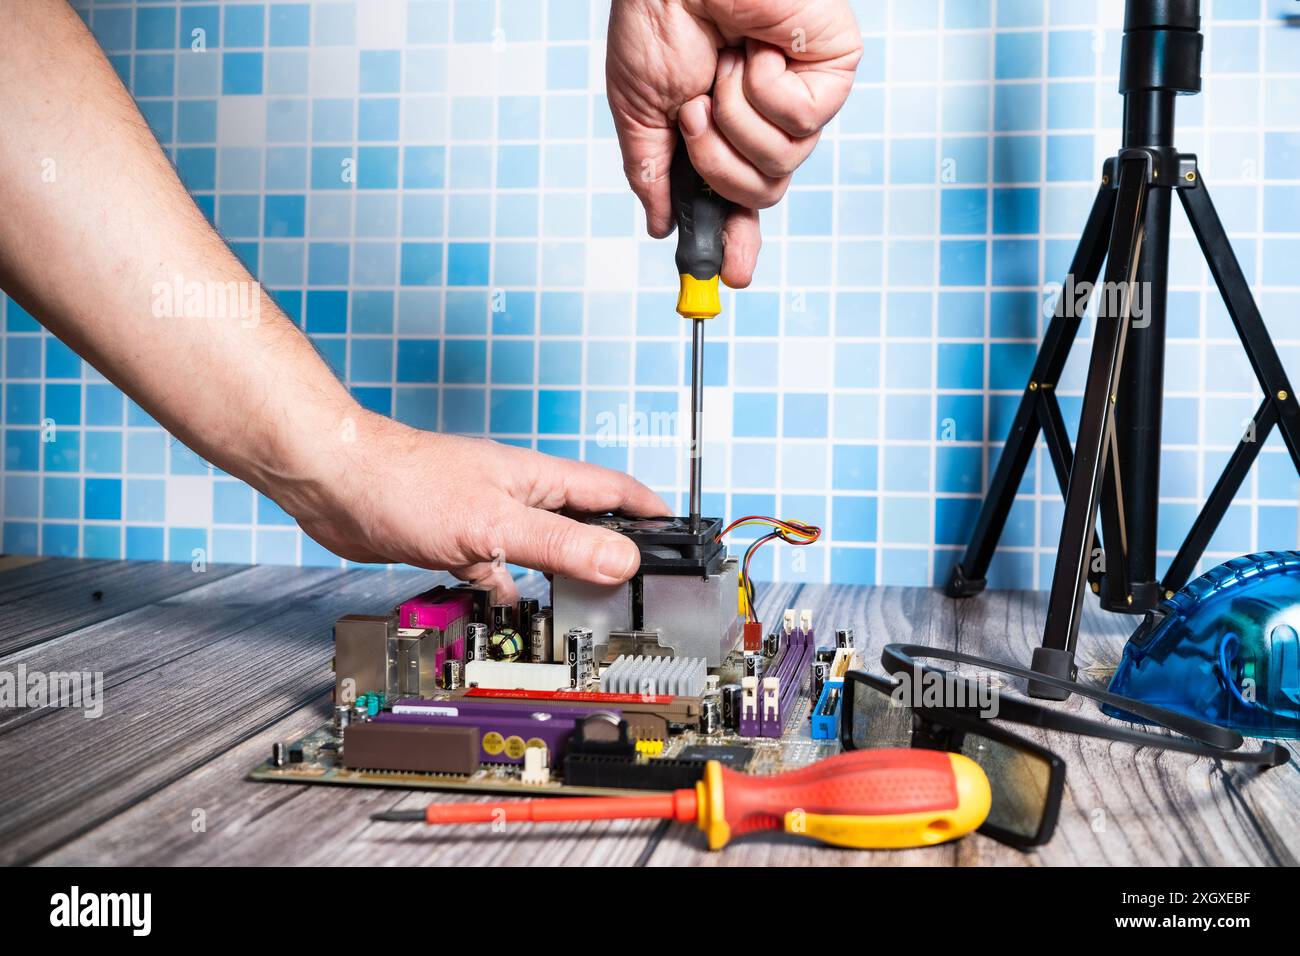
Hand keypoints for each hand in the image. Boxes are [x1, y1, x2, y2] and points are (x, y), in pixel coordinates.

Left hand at [284, 413, 668, 602]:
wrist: (337, 483)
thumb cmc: (406, 483)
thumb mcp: (495, 524)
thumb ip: (560, 545)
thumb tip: (621, 560)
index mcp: (540, 480)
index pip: (614, 491)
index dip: (652, 512)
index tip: (680, 533)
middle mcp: (520, 495)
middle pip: (583, 522)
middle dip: (614, 548)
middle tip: (641, 579)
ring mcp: (488, 516)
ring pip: (541, 548)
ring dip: (563, 572)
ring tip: (588, 601)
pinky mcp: (457, 538)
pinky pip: (497, 567)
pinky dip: (508, 588)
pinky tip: (508, 605)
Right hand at [607, 0, 861, 285]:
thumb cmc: (657, 19)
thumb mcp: (640, 112)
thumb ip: (652, 172)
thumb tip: (659, 225)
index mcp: (726, 130)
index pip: (741, 198)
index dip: (736, 240)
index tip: (733, 278)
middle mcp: (769, 119)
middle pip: (761, 193)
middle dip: (717, 161)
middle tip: (695, 111)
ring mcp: (804, 98)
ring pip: (780, 164)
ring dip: (734, 116)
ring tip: (722, 64)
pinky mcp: (834, 72)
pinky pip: (802, 121)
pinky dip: (763, 87)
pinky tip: (754, 47)